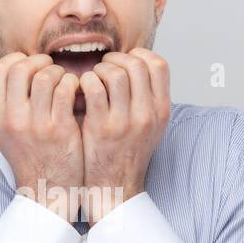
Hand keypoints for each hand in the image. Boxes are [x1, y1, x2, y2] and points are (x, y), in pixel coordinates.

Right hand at [0, 52, 83, 221]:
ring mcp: (36, 125)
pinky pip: (65, 90)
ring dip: (58, 72)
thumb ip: (8, 103)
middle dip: (39, 61)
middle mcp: (13, 119)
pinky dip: (72, 83)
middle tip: (51, 67)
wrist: (48, 191)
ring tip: (65, 80)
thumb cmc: (32, 157)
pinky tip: (76, 91)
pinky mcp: (60, 129)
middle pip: (20, 68)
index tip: (30, 65)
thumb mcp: (7, 132)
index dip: (15, 59)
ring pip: (44, 76)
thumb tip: (16, 69)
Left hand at [78, 48, 170, 224]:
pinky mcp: (101, 129)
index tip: (125, 60)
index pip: (159, 65)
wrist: (115, 186)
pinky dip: (85, 81)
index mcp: (161, 110)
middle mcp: (147, 115)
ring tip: (92, 78)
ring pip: (116, 74)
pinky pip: (94, 89)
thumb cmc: (128, 152)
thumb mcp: (151, 125)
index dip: (140, 55)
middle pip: (136, 65)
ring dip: (99, 69)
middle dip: (116, 59)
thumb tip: (139, 64)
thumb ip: (149, 97)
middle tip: (103, 67)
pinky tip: (82, 89)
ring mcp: (124, 122)